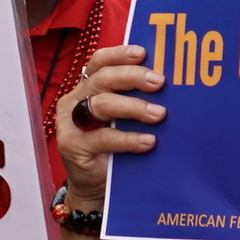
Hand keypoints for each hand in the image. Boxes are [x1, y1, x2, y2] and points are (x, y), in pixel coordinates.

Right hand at [56, 44, 162, 209]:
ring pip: (101, 105)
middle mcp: (75, 100)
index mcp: (87, 88)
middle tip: (159, 82)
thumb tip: (168, 87)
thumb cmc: (114, 148)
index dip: (119, 54)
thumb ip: (134, 101)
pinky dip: (128, 138)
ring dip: (133, 107)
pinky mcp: (73, 145)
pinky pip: (103, 137)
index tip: (143, 53)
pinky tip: (148, 141)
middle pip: (102, 79)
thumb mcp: (123, 120)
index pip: (99, 62)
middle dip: (132, 77)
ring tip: (159, 115)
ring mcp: (71, 123)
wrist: (95, 187)